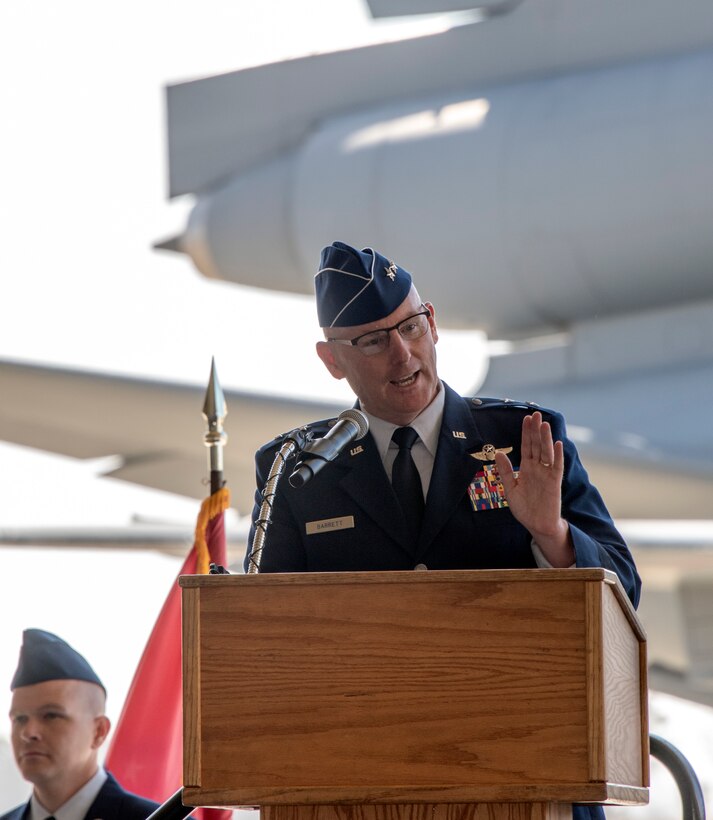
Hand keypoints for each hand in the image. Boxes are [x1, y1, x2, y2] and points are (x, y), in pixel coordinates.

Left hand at [494, 412, 573, 565]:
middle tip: (536, 414)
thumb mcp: (510, 488)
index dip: (526, 433)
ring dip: (546, 438)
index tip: (526, 418)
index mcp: (527, 468)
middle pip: (537, 445)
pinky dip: (557, 455)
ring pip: (546, 452)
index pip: (526, 446)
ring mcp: (547, 474)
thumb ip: (506, 471)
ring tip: (545, 424)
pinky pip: (556, 467)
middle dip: (536, 430)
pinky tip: (557, 444)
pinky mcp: (554, 483)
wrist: (537, 525)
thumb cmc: (525, 508)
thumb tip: (498, 453)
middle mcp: (538, 468)